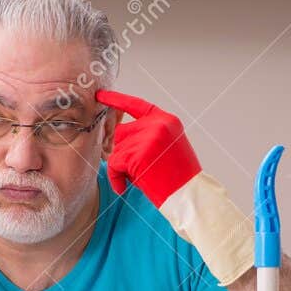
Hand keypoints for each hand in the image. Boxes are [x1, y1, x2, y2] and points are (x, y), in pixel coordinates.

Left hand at [96, 89, 200, 207]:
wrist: (189, 195)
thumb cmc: (178, 178)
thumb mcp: (167, 147)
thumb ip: (148, 136)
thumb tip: (118, 136)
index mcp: (167, 120)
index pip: (137, 105)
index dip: (117, 100)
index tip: (101, 95)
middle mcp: (158, 124)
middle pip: (121, 132)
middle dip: (122, 153)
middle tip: (134, 172)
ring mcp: (148, 137)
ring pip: (116, 150)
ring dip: (120, 168)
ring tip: (137, 180)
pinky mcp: (138, 154)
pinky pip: (114, 164)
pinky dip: (115, 178)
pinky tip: (124, 188)